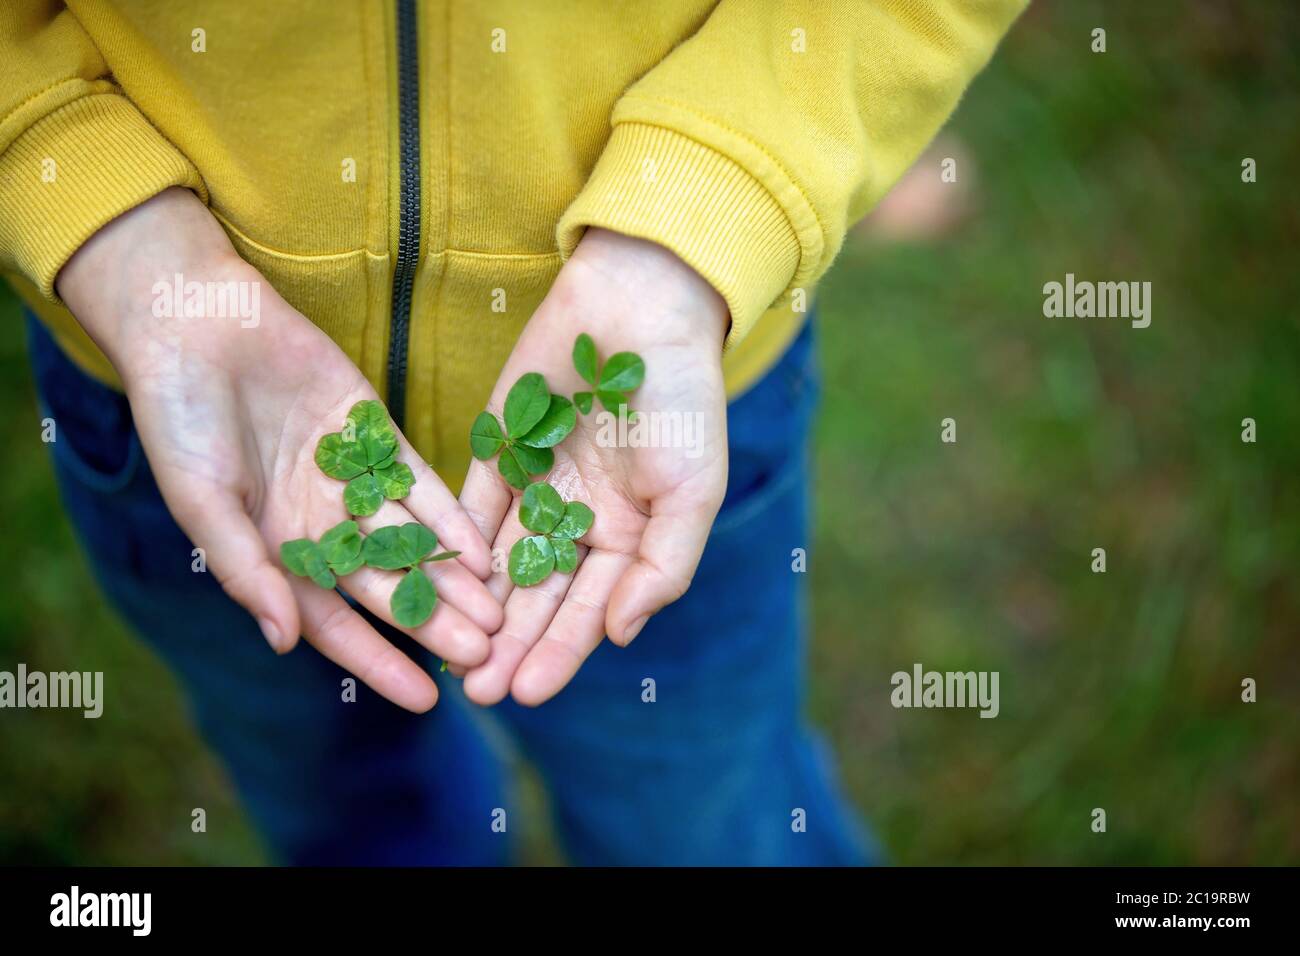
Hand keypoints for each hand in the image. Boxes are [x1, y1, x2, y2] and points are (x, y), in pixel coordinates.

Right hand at [57, 188, 501, 711]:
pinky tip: (482, 550)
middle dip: (433, 624)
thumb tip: (284, 641)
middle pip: (388, 588)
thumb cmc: (179, 419)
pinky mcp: (376, 435)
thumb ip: (245, 568)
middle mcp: (321, 524)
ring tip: (498, 615)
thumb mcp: (202, 501)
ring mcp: (353, 481)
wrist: (197, 325)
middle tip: (484, 658)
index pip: (336, 624)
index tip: (426, 699)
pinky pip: (422, 485)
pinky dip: (450, 518)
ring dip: (452, 579)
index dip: (379, 663)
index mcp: (276, 551)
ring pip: (413, 542)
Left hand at [458, 227, 729, 704]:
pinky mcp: (498, 452)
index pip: (588, 610)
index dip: (559, 652)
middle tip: (476, 690)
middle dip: (508, 645)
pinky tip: (430, 581)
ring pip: (498, 562)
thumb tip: (620, 635)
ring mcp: (535, 488)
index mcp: (628, 537)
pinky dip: (452, 547)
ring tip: (447, 654)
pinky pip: (469, 509)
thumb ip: (663, 566)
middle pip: (537, 597)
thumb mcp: (694, 490)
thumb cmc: (682, 402)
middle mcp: (579, 522)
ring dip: (475, 609)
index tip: (526, 693)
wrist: (641, 308)